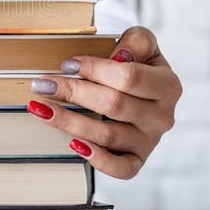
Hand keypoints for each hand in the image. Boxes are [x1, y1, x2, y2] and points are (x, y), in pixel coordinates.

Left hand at [27, 26, 181, 179]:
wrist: (142, 92)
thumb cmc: (137, 65)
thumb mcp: (141, 44)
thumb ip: (136, 41)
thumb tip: (119, 56)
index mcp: (167, 85)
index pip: (129, 77)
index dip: (95, 69)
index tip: (67, 64)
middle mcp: (162, 116)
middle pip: (113, 105)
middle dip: (73, 92)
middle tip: (43, 84)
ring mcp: (150, 141)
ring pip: (108, 135)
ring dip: (69, 121)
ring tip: (42, 109)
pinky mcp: (138, 160)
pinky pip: (121, 169)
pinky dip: (97, 159)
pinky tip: (73, 144)